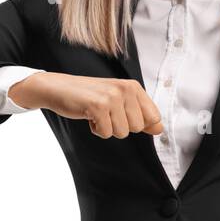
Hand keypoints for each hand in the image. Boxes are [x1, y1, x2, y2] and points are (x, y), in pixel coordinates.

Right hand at [10, 72, 163, 138]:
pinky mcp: (98, 106)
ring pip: (122, 132)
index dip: (138, 124)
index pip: (153, 117)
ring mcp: (112, 97)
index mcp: (133, 87)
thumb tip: (159, 129)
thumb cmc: (89, 96)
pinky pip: (106, 133)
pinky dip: (96, 130)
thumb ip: (140, 115)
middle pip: (138, 128)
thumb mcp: (118, 102)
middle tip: (106, 113)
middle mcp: (126, 89)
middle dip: (120, 127)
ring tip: (96, 114)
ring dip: (107, 128)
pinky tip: (88, 116)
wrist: (59, 88)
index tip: (121, 115)